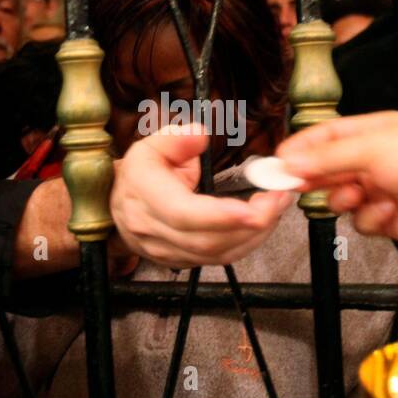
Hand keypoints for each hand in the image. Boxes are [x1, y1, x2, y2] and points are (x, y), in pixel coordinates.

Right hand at [111, 125, 291, 267]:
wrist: (118, 203)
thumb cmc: (139, 172)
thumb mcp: (151, 143)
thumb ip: (176, 137)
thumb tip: (199, 135)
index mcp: (145, 196)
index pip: (184, 214)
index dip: (220, 216)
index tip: (254, 210)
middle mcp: (154, 230)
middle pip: (208, 240)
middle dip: (252, 224)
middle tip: (279, 198)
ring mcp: (167, 251)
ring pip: (218, 254)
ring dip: (255, 235)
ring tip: (277, 207)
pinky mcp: (181, 261)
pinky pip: (219, 260)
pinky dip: (246, 243)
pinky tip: (262, 224)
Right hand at [276, 112, 397, 248]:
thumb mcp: (372, 148)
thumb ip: (327, 157)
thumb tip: (291, 160)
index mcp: (374, 131)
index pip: (326, 136)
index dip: (301, 148)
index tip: (279, 160)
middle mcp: (375, 158)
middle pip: (328, 168)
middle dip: (313, 176)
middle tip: (291, 183)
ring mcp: (381, 188)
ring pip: (340, 197)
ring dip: (345, 199)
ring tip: (357, 195)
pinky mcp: (387, 216)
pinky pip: (361, 220)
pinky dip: (371, 217)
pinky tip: (388, 210)